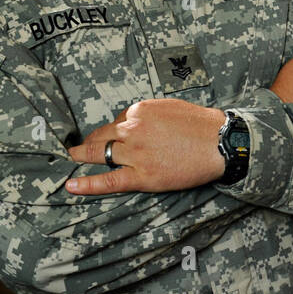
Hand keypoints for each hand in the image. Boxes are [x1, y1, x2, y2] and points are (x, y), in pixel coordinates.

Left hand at [65, 99, 226, 194]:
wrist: (221, 143)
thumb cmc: (202, 125)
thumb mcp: (172, 108)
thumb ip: (150, 114)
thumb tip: (138, 121)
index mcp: (140, 111)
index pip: (118, 120)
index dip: (116, 130)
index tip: (114, 136)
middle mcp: (133, 129)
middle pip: (103, 136)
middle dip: (90, 142)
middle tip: (80, 149)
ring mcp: (136, 153)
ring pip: (101, 154)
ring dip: (84, 157)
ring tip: (73, 160)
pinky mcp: (142, 175)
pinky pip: (109, 181)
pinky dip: (88, 184)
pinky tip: (71, 185)